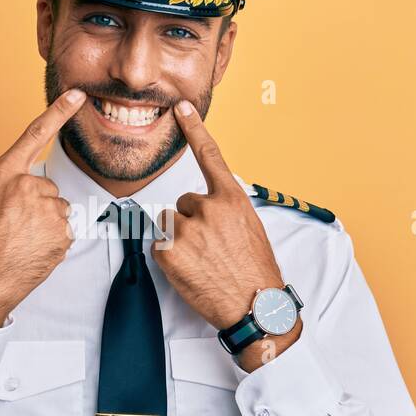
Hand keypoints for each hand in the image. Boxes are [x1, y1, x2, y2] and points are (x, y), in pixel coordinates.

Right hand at [0, 89, 85, 327]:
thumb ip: (5, 187)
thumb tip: (22, 188)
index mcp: (2, 174)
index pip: (34, 135)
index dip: (58, 112)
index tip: (76, 96)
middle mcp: (26, 186)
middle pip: (47, 187)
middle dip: (37, 206)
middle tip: (15, 229)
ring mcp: (46, 210)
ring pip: (57, 210)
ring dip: (46, 225)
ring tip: (22, 242)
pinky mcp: (61, 232)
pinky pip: (64, 231)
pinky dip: (53, 241)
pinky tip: (33, 251)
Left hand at [152, 100, 297, 368]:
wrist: (255, 306)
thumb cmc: (255, 271)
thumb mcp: (249, 228)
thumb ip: (225, 209)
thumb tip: (206, 206)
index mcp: (232, 199)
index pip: (210, 156)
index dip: (194, 129)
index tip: (181, 108)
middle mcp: (208, 207)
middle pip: (184, 203)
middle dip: (192, 222)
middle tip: (212, 249)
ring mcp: (187, 228)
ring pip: (171, 224)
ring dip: (181, 240)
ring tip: (203, 261)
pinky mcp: (168, 250)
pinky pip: (160, 246)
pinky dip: (171, 258)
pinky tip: (191, 271)